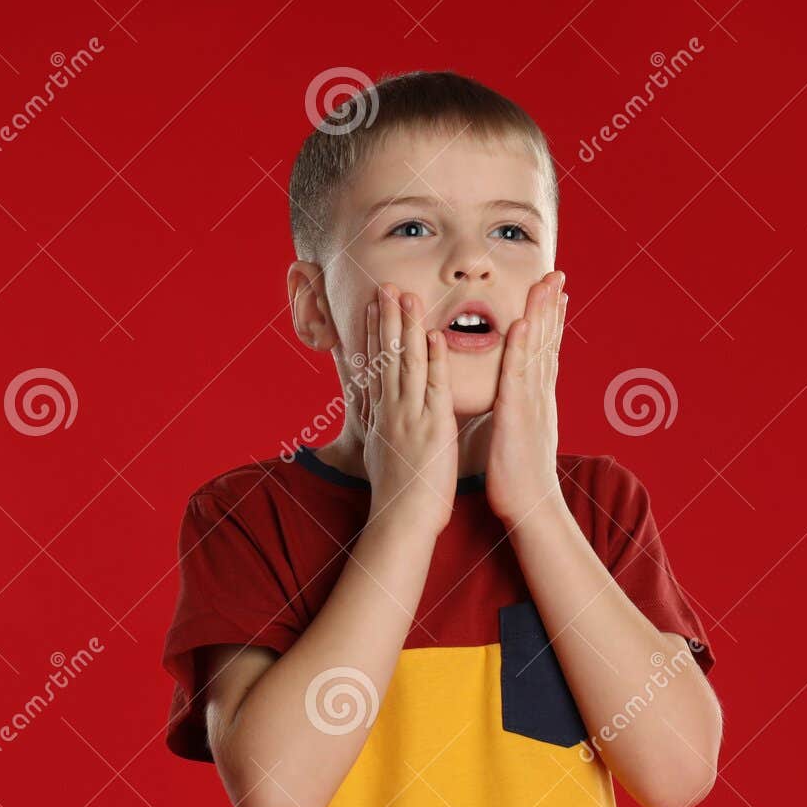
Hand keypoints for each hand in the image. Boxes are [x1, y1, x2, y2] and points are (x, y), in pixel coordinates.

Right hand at [357, 283, 458, 536]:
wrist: (402, 521)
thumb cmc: (398, 495)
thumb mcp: (382, 454)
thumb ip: (383, 430)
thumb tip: (378, 419)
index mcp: (381, 416)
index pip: (374, 366)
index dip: (374, 334)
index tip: (374, 307)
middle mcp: (390, 411)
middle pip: (386, 357)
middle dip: (386, 319)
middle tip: (385, 286)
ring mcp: (409, 417)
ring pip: (407, 364)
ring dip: (407, 328)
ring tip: (406, 296)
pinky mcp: (432, 428)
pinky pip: (433, 388)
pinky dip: (433, 361)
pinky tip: (433, 336)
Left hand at [486, 270, 566, 525]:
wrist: (531, 507)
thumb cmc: (519, 477)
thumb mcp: (521, 436)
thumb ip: (521, 413)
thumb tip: (518, 403)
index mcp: (537, 399)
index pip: (546, 351)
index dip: (550, 321)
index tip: (553, 293)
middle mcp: (540, 395)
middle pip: (548, 342)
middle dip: (551, 306)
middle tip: (556, 272)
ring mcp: (533, 402)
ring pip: (538, 350)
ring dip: (542, 314)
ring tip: (546, 283)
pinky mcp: (518, 413)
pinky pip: (519, 374)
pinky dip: (523, 347)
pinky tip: (524, 322)